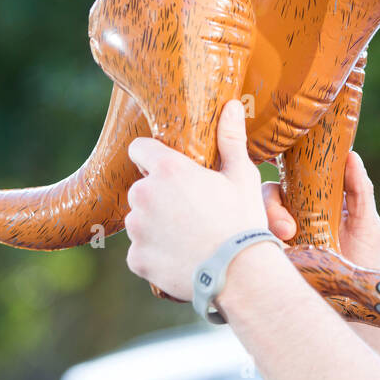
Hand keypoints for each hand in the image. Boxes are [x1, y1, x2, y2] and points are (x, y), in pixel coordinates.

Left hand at [123, 99, 268, 300]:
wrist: (240, 274)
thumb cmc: (242, 220)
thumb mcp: (241, 176)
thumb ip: (230, 139)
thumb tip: (231, 105)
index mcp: (168, 170)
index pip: (139, 148)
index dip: (152, 156)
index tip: (169, 169)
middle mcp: (145, 195)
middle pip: (142, 188)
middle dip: (159, 196)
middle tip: (191, 210)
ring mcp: (137, 230)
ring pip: (140, 221)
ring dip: (156, 225)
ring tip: (189, 237)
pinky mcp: (136, 259)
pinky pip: (141, 251)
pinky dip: (156, 254)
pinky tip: (182, 258)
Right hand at [262, 151, 379, 270]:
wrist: (354, 301)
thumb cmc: (363, 259)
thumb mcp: (367, 223)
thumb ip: (360, 190)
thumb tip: (351, 155)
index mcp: (316, 199)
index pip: (294, 174)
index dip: (284, 165)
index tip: (284, 160)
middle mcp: (294, 211)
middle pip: (270, 192)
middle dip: (272, 202)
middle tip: (287, 228)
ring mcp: (280, 231)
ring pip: (258, 212)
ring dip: (267, 219)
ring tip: (285, 237)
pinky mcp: (271, 251)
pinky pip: (253, 237)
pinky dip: (256, 238)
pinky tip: (274, 247)